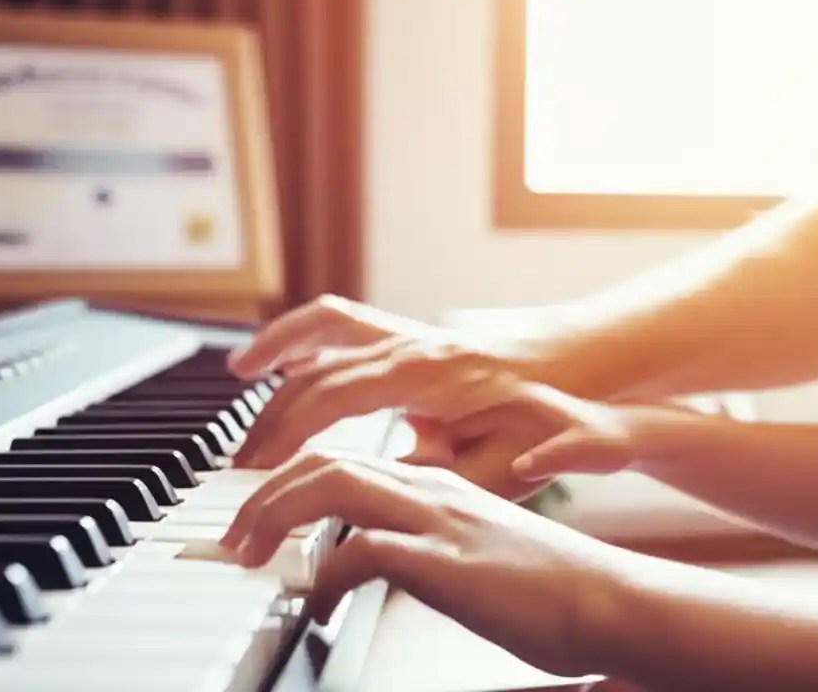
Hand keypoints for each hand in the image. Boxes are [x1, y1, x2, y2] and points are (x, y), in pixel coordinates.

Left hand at [220, 453, 622, 676]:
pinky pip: (362, 550)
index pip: (341, 459)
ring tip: (249, 555)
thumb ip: (422, 536)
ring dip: (277, 516)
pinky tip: (317, 603)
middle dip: (263, 492)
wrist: (606, 601)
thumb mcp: (469, 546)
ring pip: (333, 484)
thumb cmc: (544, 583)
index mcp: (431, 482)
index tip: (254, 513)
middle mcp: (428, 487)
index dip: (286, 479)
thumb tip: (374, 552)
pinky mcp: (446, 558)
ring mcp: (437, 518)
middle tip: (234, 535)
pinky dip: (325, 574)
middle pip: (323, 461)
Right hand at [232, 332, 629, 498]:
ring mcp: (407, 336)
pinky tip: (288, 359)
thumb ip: (435, 479)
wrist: (577, 364)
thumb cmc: (545, 412)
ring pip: (324, 326)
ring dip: (278, 347)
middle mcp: (408, 346)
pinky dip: (307, 337)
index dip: (287, 434)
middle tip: (241, 460)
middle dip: (270, 414)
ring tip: (240, 371)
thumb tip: (377, 491)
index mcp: (424, 375)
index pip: (332, 396)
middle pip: (316, 368)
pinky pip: (344, 326)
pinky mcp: (409, 339)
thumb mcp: (499, 466)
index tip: (257, 469)